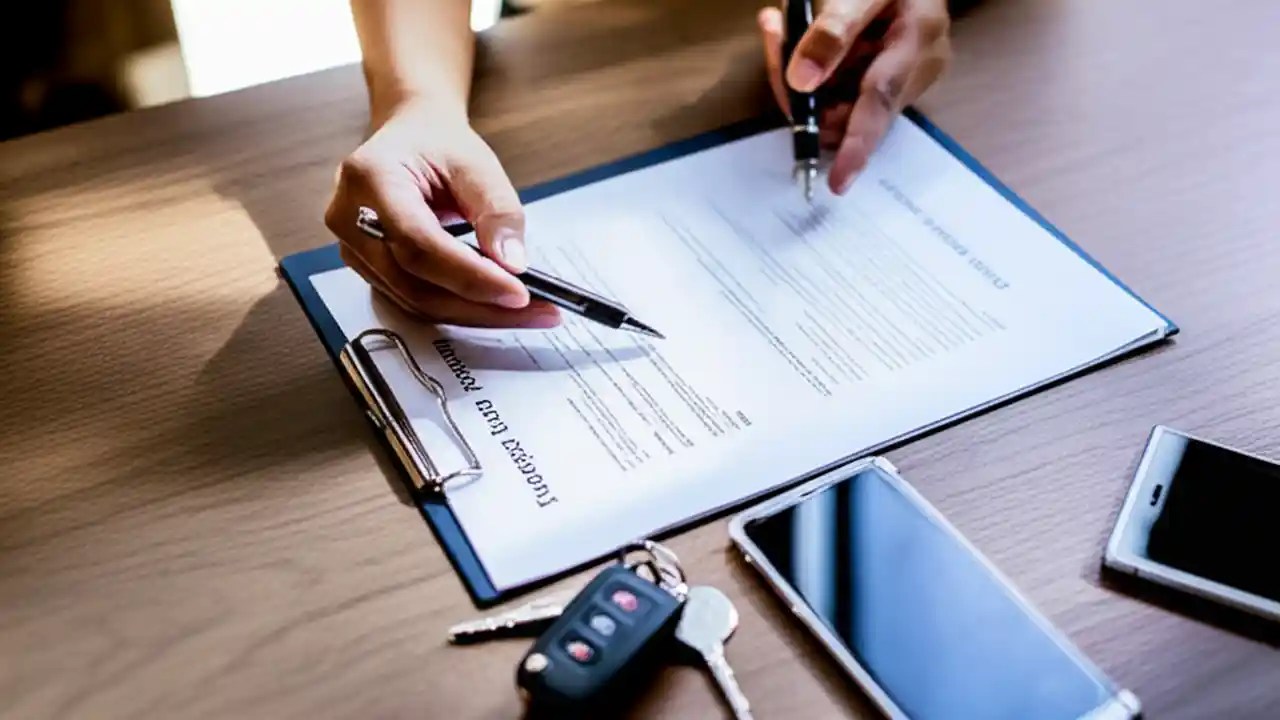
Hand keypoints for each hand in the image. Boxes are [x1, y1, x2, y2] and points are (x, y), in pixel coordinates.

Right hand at [324, 99, 560, 328]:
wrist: (411, 136)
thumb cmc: (438, 144)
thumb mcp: (478, 164)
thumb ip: (498, 211)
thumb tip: (512, 263)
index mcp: (372, 178)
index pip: (419, 243)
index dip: (469, 275)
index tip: (517, 291)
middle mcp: (349, 217)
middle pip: (415, 284)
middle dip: (479, 305)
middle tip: (535, 309)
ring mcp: (353, 248)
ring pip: (415, 302)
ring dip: (473, 314)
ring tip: (523, 310)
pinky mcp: (368, 269)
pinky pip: (413, 301)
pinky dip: (458, 308)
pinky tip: (494, 305)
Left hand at [759, 0, 951, 193]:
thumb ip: (833, 29)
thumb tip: (801, 82)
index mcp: (918, 38)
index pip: (881, 101)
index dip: (858, 145)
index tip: (837, 181)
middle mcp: (918, 67)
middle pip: (850, 109)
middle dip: (803, 93)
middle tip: (773, 35)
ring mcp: (905, 77)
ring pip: (840, 105)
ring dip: (800, 79)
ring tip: (780, 26)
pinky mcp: (889, 81)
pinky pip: (842, 94)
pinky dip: (814, 75)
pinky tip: (798, 38)